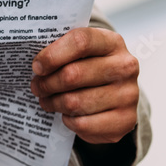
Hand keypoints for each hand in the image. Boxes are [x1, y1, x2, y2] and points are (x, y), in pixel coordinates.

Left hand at [30, 27, 139, 144]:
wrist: (117, 94)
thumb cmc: (89, 67)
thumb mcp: (81, 52)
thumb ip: (62, 50)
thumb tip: (36, 64)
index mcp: (112, 42)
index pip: (80, 42)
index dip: (53, 55)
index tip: (37, 66)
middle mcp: (125, 67)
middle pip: (73, 74)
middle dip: (48, 83)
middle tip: (36, 87)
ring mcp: (129, 95)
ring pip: (75, 101)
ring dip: (54, 103)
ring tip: (47, 101)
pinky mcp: (126, 120)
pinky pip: (84, 123)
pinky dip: (69, 120)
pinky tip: (67, 114)